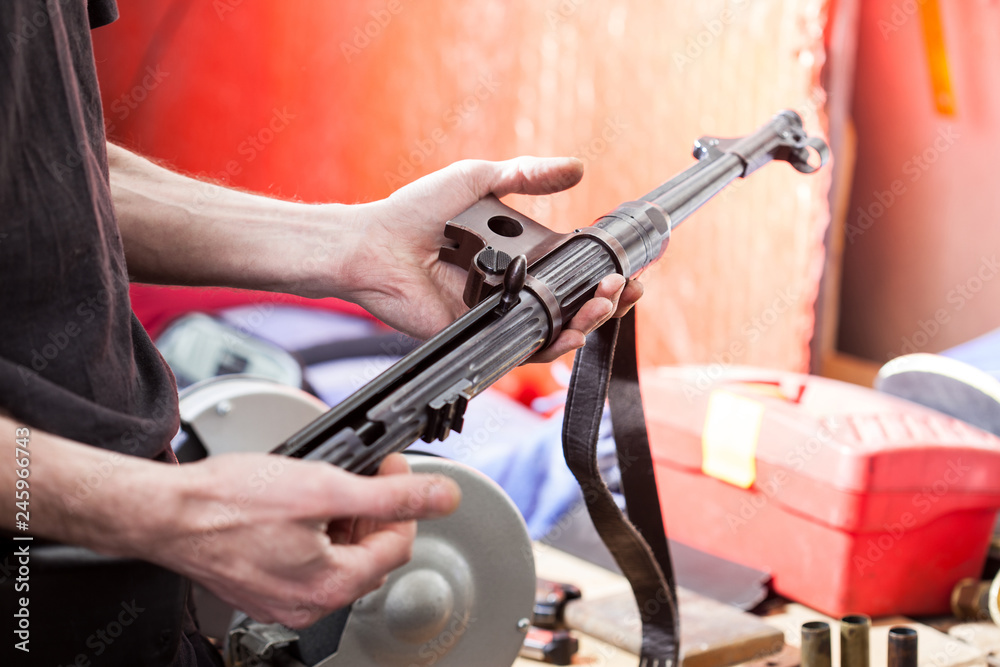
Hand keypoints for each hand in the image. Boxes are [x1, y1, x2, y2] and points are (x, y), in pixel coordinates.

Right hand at [146, 453, 459, 627]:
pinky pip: (309, 562)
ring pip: (340, 558)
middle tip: (367, 473)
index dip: (404, 501)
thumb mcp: (324, 487)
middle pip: (370, 554)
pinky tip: (304, 505)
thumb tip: (442, 496)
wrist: (167, 512)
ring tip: (331, 485)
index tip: (396, 470)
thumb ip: (391, 495)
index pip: (398, 546)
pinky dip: (317, 532)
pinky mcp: (265, 586)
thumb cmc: (229, 502)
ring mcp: (284, 599)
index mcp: (331, 587)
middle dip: (376, 510)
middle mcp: (309, 604)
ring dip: (347, 519)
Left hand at [331, 157, 642, 359]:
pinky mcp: (481, 335)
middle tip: (626, 287)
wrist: (377, 243)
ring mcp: (500, 313)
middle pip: (574, 303)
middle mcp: (514, 287)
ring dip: (589, 320)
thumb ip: (527, 176)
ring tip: (605, 302)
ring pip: (557, 329)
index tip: (630, 265)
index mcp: (519, 254)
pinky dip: (552, 343)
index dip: (604, 271)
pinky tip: (572, 329)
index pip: (574, 270)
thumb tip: (577, 168)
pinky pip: (524, 347)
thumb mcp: (479, 180)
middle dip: (609, 299)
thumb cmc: (417, 211)